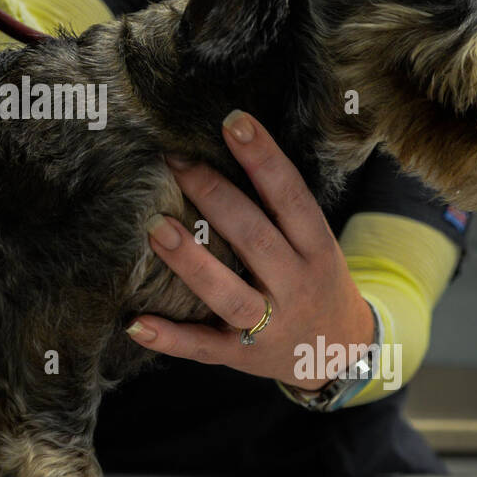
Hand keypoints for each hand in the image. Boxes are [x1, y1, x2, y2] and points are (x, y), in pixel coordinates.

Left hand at [128, 109, 373, 389]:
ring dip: (191, 262)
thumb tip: (225, 144)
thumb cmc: (313, 278)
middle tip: (175, 160)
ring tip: (155, 227)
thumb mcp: (315, 242)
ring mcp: (268, 325)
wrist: (340, 353)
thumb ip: (278, 207)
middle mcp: (295, 285)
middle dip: (214, 196)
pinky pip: (201, 347)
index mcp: (315, 248)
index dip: (264, 159)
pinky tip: (136, 322)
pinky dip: (169, 338)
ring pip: (228, 294)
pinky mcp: (239, 355)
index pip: (291, 197)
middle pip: (255, 238)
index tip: (233, 122)